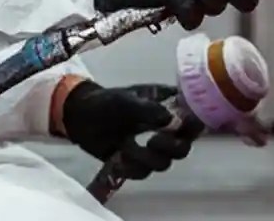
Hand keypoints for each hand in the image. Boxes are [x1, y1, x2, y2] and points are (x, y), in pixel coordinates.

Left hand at [58, 81, 205, 180]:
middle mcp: (164, 129)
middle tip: (153, 141)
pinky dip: (130, 169)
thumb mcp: (126, 100)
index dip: (193, 126)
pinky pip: (143, 173)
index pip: (193, 119)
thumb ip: (149, 109)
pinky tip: (117, 160)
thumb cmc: (106, 102)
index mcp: (168, 107)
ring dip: (147, 159)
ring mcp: (150, 147)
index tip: (182, 127)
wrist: (79, 117)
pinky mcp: (136, 162)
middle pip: (183, 147)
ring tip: (127, 149)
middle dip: (171, 147)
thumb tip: (171, 120)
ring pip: (164, 163)